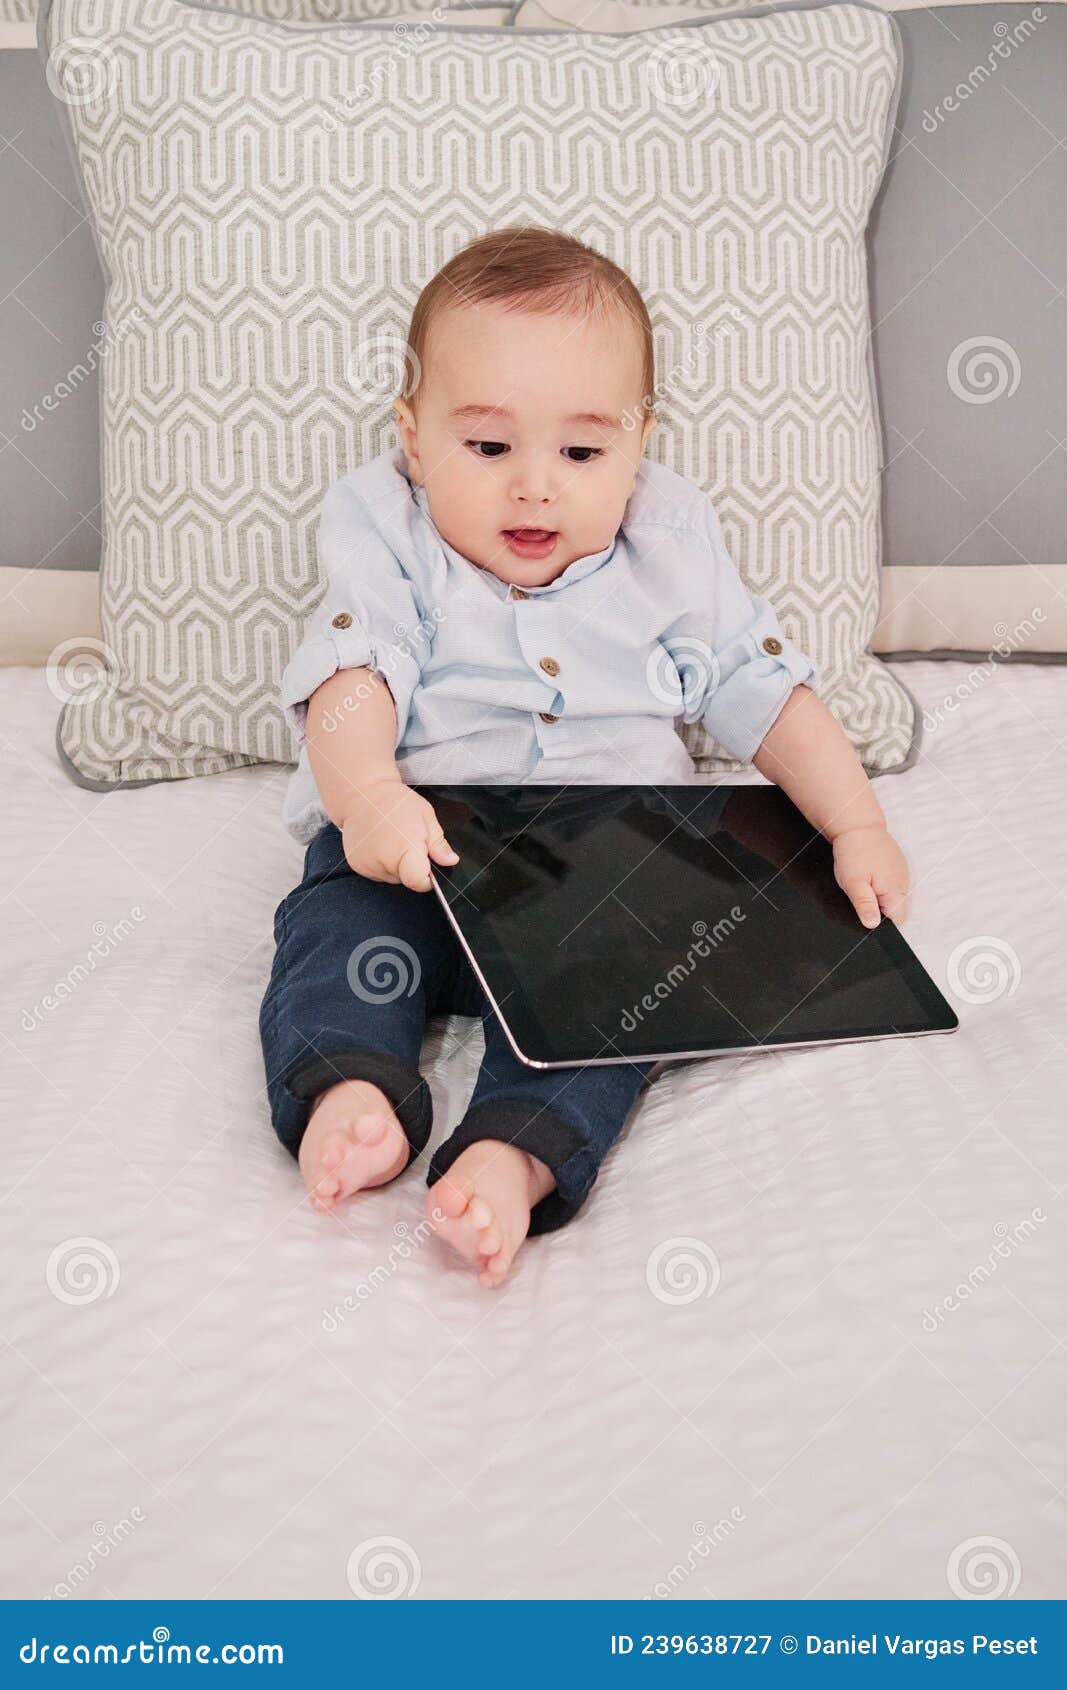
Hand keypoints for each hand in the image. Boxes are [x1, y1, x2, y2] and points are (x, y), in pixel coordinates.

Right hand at [340, 778, 458, 891]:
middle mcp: (383, 861)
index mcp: (404, 848)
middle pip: (406, 880)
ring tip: (391, 841)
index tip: (428, 869)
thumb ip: (438, 844)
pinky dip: (381, 863)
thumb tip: (450, 860)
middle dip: (411, 866)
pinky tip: (380, 845)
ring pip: (391, 877)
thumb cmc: (395, 802)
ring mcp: (367, 865)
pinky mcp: (356, 865)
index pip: (418, 882)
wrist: (363, 794)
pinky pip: (376, 872)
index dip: (426, 879)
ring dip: (395, 865)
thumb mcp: (426, 817)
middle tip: (407, 842)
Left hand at [832, 824, 908, 927]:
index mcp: (895, 889)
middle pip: (896, 908)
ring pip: (892, 895)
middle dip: (878, 907)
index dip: (883, 922)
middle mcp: (904, 882)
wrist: (857, 826)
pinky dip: (880, 882)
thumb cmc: (854, 853)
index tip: (868, 913)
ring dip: (879, 894)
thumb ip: (865, 905)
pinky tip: (869, 873)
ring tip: (864, 880)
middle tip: (862, 892)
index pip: (898, 919)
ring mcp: (902, 873)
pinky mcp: (897, 866)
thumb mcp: (853, 883)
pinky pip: (891, 882)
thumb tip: (873, 924)